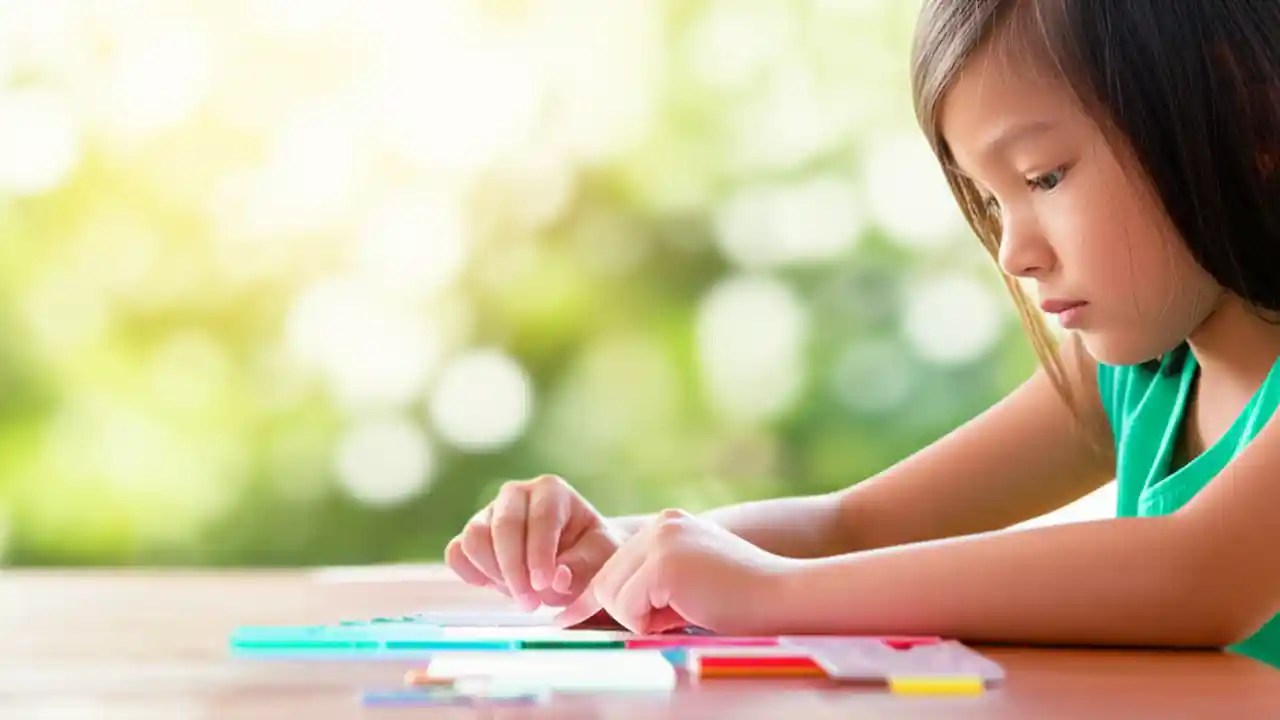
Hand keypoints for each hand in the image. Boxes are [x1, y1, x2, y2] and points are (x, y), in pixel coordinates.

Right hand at [444, 475, 621, 610]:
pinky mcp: (473, 535)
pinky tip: (492, 586)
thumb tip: (557, 579)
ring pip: (474, 538)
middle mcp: (516, 494)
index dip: (540, 553)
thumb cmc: (592, 553)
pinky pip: (456, 552)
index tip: (544, 584)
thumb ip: (584, 569)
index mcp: (552, 490)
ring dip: (494, 574)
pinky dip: (469, 573)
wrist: (576, 555)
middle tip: (530, 604)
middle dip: (514, 570)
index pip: (540, 518)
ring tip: (520, 595)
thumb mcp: (602, 559)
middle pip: (503, 527)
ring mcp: (490, 513)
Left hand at [554, 509, 794, 634]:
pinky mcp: (663, 564)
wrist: (786, 597)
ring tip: (685, 611)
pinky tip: (689, 611)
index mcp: (669, 525)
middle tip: (671, 618)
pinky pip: (627, 607)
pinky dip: (650, 624)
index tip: (602, 616)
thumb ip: (655, 581)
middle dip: (628, 611)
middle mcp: (662, 524)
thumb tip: (604, 604)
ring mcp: (662, 541)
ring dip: (640, 618)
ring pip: (611, 594)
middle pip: (606, 579)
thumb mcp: (692, 579)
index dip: (614, 599)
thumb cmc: (745, 601)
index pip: (617, 566)